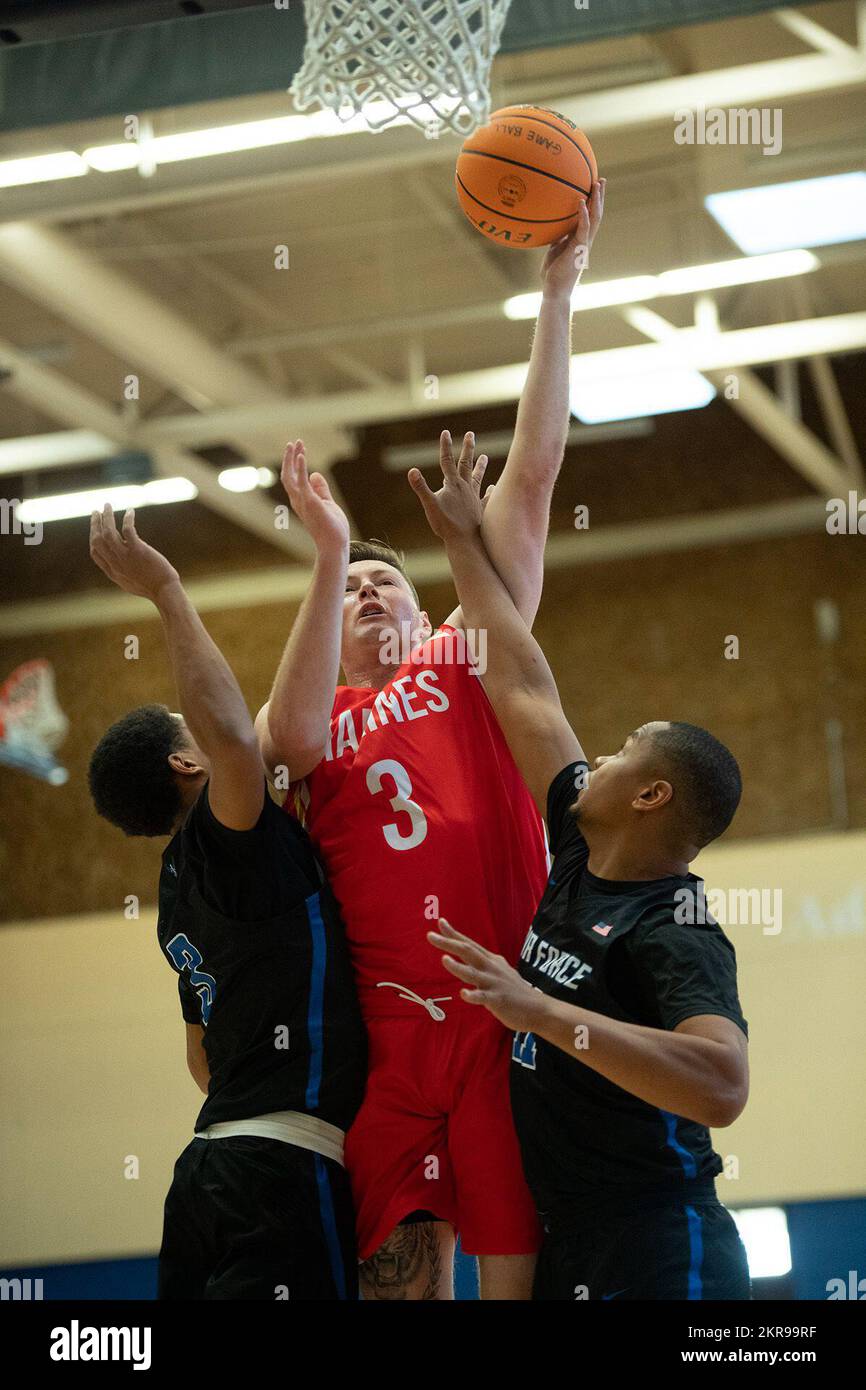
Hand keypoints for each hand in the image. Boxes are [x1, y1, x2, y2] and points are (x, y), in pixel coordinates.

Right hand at [89, 504, 179, 602]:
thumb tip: (120, 561)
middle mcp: (115, 563)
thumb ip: (122, 570)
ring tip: (107, 506)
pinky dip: (127, 519)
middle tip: (96, 511)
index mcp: (112, 571)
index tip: (95, 527)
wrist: (164, 592)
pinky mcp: (138, 550)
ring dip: (106, 517)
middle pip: (97, 540)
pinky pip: (127, 530)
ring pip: (108, 532)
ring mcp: (125, 557)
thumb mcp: (130, 582)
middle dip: (95, 524)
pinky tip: (130, 511)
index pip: (95, 552)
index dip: (92, 537)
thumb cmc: (152, 588)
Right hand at [281, 439, 348, 551]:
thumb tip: (315, 474)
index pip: (294, 477)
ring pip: (290, 476)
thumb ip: (321, 489)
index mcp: (301, 500)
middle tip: (294, 442)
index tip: (301, 448)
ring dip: (291, 459)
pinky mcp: (311, 502)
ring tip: (294, 444)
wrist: (334, 545)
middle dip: (290, 457)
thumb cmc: (332, 528)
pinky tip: (301, 455)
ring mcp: (303, 501)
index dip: (295, 462)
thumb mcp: (327, 503)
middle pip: (288, 474)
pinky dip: (301, 468)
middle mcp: (298, 500)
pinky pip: (302, 482)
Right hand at [407, 430, 491, 542]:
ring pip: (478, 477)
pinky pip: (487, 497)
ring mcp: (475, 497)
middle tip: (470, 434)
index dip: (445, 446)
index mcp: (452, 484)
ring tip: (484, 456)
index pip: (447, 461)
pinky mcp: (481, 509)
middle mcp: (466, 487)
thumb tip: (411, 471)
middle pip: (466, 464)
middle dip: (467, 448)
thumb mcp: (430, 505)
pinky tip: (493, 487)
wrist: (465, 541)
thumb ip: (421, 487)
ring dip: (480, 466)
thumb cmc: (446, 524)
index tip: (445, 432)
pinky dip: (490, 491)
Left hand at [427, 918, 543, 1032]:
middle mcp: (491, 968)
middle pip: (468, 952)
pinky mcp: (498, 1000)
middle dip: (449, 943)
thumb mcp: (500, 971)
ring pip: (473, 973)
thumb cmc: (516, 991)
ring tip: (444, 959)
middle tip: (430, 935)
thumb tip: (470, 957)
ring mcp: (494, 984)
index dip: (454, 934)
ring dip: (458, 967)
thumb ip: (484, 964)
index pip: (469, 944)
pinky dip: (473, 995)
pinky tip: (463, 994)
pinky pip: (483, 997)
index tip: (440, 922)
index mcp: (490, 961)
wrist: (539, 1009)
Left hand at [541, 177, 605, 298]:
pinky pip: (583, 228)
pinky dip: (583, 214)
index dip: (592, 202)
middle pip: (596, 214)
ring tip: (597, 184)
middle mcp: (585, 240)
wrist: (555, 290)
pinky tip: (581, 202)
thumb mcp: (553, 251)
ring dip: (597, 200)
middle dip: (599, 197)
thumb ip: (557, 238)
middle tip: (600, 179)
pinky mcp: (579, 248)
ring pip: (595, 218)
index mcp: (579, 239)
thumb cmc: (552, 274)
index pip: (589, 217)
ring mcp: (583, 244)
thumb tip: (553, 227)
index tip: (592, 187)